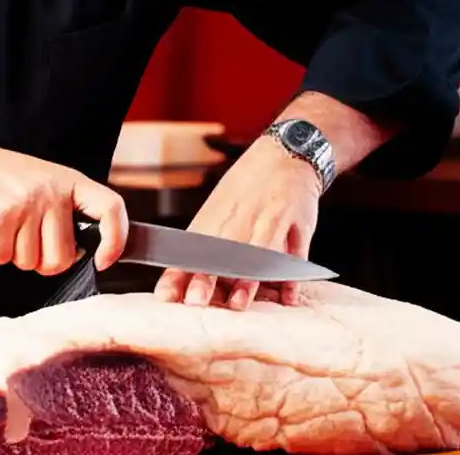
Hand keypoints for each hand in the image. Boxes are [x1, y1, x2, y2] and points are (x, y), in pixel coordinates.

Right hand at [0, 140, 129, 275]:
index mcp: (69, 181)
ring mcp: (28, 202)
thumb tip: (80, 256)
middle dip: (39, 260)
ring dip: (11, 252)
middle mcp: (53, 191)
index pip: (111, 209)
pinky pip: (2, 258)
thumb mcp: (41, 185)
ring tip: (2, 223)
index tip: (103, 260)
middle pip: (62, 258)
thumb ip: (63, 215)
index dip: (115, 239)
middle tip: (21, 236)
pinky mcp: (2, 215)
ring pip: (30, 263)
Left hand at [154, 136, 320, 309]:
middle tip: (197, 299)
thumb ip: (204, 249)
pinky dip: (290, 276)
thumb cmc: (245, 191)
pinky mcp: (293, 219)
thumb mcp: (217, 212)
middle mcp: (237, 221)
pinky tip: (286, 296)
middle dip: (205, 277)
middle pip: (219, 255)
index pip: (189, 254)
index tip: (166, 296)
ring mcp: (266, 219)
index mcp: (212, 221)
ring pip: (254, 253)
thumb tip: (180, 286)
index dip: (177, 276)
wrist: (282, 156)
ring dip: (246, 280)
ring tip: (237, 303)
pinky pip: (293, 251)